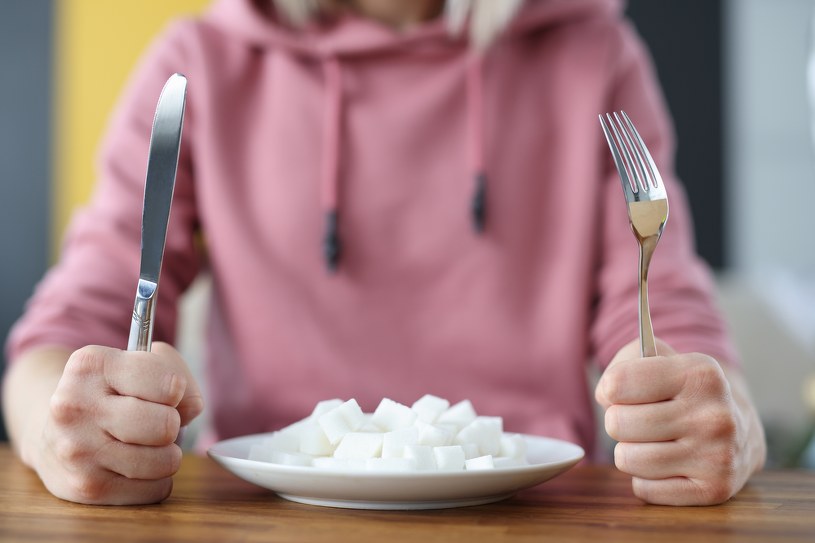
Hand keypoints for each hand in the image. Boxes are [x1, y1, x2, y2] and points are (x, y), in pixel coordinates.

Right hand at [35, 342, 203, 504]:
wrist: (54, 434)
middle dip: (171, 424)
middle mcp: (76, 406)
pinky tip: (133, 465)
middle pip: (167, 426)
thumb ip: (176, 372)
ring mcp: (78, 450)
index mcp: (91, 365)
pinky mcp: (87, 487)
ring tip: (143, 443)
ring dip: (166, 454)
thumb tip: (191, 409)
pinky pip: (157, 489)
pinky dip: (156, 479)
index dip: (176, 390)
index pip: (171, 385)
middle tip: (152, 421)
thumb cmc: (110, 394)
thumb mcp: (138, 362)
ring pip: (166, 461)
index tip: (160, 392)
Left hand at [595, 339, 764, 505]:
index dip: (612, 389)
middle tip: (640, 420)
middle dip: (618, 422)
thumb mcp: (656, 358)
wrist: (738, 432)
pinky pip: (644, 489)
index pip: (617, 384)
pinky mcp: (714, 490)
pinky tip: (666, 464)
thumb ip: (621, 367)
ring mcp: (717, 456)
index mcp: (700, 374)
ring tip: (652, 441)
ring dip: (629, 452)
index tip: (628, 391)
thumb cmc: (681, 392)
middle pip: (618, 423)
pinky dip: (645, 479)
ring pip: (628, 459)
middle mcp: (714, 415)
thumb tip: (606, 397)